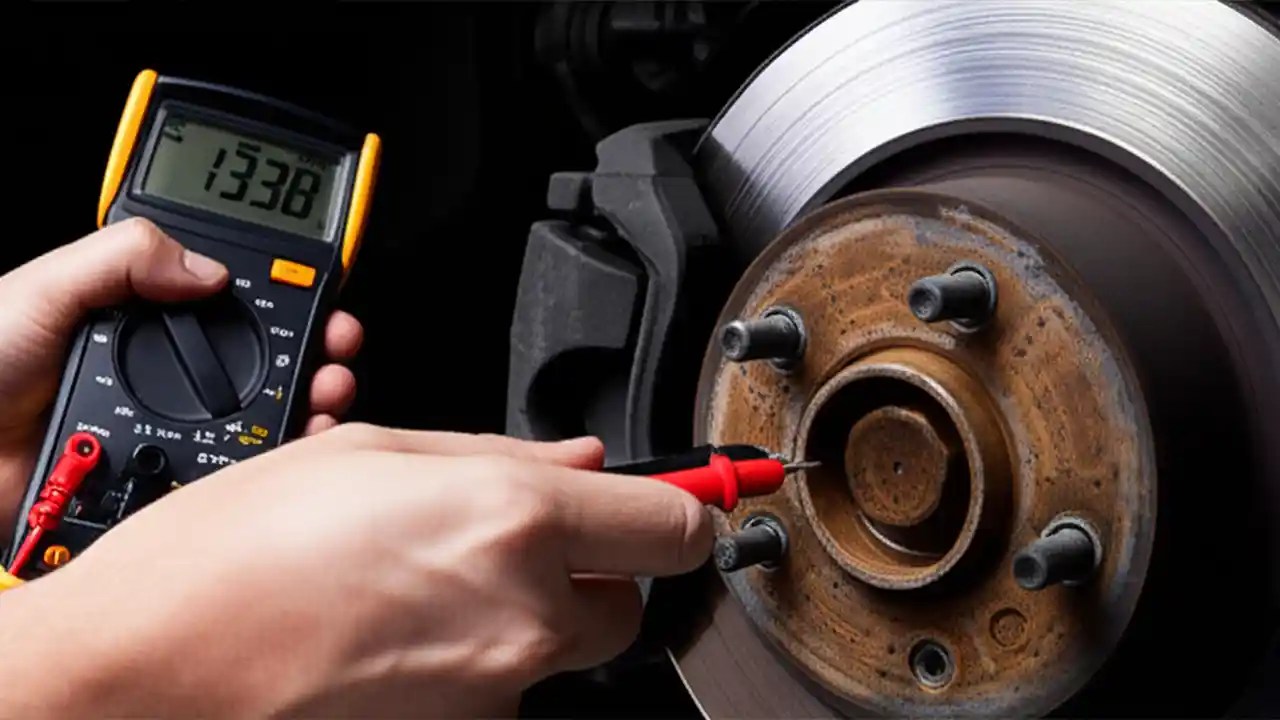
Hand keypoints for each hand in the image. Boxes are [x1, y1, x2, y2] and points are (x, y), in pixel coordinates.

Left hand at [0, 218, 362, 524]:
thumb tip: (207, 266)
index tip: (323, 298)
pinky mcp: (163, 481)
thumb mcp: (40, 291)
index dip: (285, 298)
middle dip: (315, 352)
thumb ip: (121, 259)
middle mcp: (161, 376)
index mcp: (138, 322)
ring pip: (260, 418)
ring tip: (325, 395)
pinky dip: (272, 466)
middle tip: (337, 348)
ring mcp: (166, 430)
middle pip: (262, 361)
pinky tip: (291, 448)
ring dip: (307, 406)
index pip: (229, 301)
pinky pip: (232, 475)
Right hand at [0, 425, 712, 716]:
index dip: (685, 506)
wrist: (146, 669)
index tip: (690, 497)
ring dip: (523, 613)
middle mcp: (522, 617)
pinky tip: (399, 633)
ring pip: (559, 646)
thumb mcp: (371, 453)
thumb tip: (581, 463)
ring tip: (421, 584)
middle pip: (628, 597)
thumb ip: (501, 457)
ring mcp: (495, 694)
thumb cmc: (233, 554)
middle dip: (596, 565)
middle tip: (513, 537)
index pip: (674, 525)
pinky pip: (502, 689)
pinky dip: (473, 660)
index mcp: (511, 520)